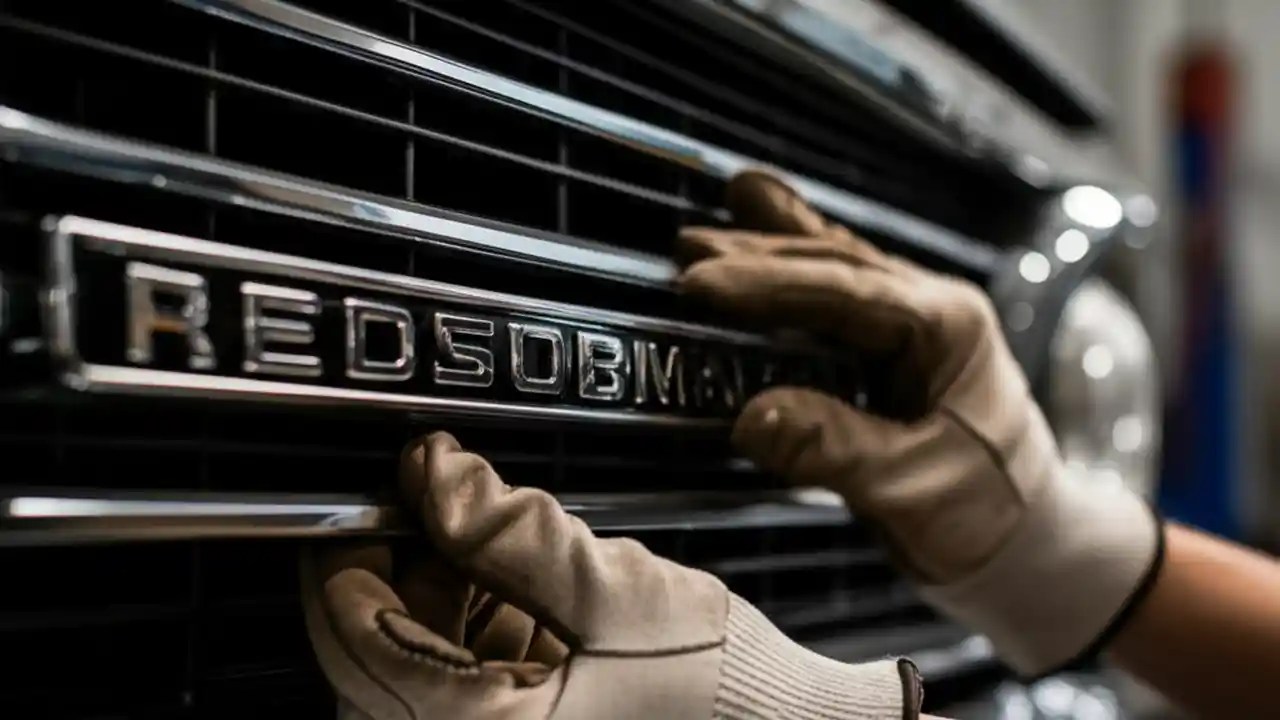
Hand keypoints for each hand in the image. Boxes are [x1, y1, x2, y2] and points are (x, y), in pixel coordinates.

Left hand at [302, 432, 920, 718]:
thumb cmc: (721, 685)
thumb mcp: (618, 592)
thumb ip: (513, 530)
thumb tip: (432, 472)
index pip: (364, 652)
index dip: (346, 562)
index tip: (365, 498)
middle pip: (372, 664)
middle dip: (391, 576)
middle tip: (424, 508)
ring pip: (406, 666)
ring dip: (428, 594)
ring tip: (479, 541)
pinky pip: (451, 674)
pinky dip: (464, 619)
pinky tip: (503, 582)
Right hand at [678, 170, 1161, 676]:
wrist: (1034, 549)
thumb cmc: (991, 518)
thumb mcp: (914, 491)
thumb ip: (835, 449)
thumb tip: (751, 417)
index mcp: (949, 329)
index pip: (845, 291)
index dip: (768, 285)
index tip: (701, 282)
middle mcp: (934, 311)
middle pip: (834, 265)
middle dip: (757, 256)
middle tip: (686, 250)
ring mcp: (918, 326)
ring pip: (833, 272)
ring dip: (768, 251)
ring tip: (705, 231)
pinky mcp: (896, 354)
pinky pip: (836, 300)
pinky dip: (792, 273)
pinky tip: (763, 239)